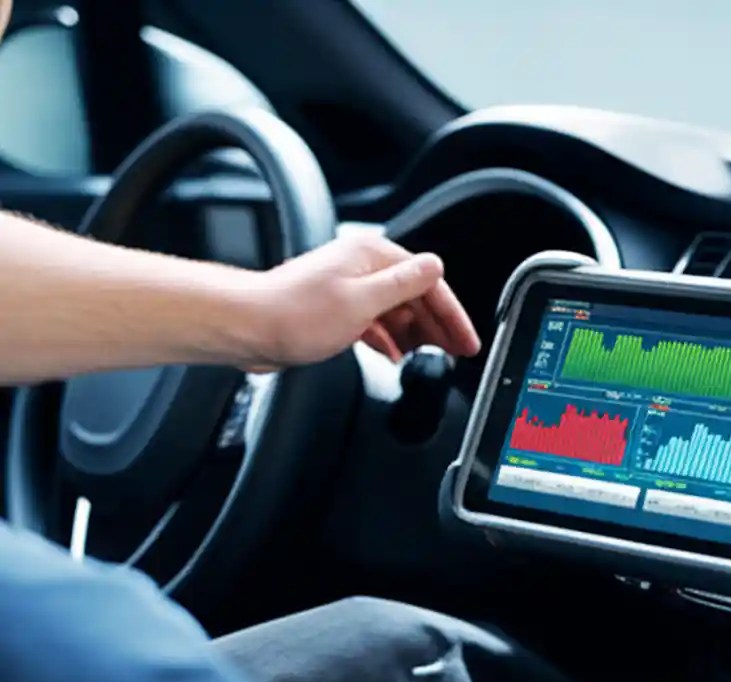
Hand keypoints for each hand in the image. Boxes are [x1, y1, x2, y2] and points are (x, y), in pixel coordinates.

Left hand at [247, 233, 481, 367]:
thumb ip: (403, 285)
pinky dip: (389, 339)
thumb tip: (435, 267)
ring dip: (415, 335)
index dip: (452, 315)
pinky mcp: (336, 310)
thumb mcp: (361, 301)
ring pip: (396, 311)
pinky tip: (395, 355)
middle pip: (415, 296)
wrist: (246, 327)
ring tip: (431, 356)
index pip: (428, 283)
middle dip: (438, 326)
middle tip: (458, 351)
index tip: (466, 339)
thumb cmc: (292, 313)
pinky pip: (375, 322)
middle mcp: (362, 267)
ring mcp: (349, 288)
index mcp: (372, 257)